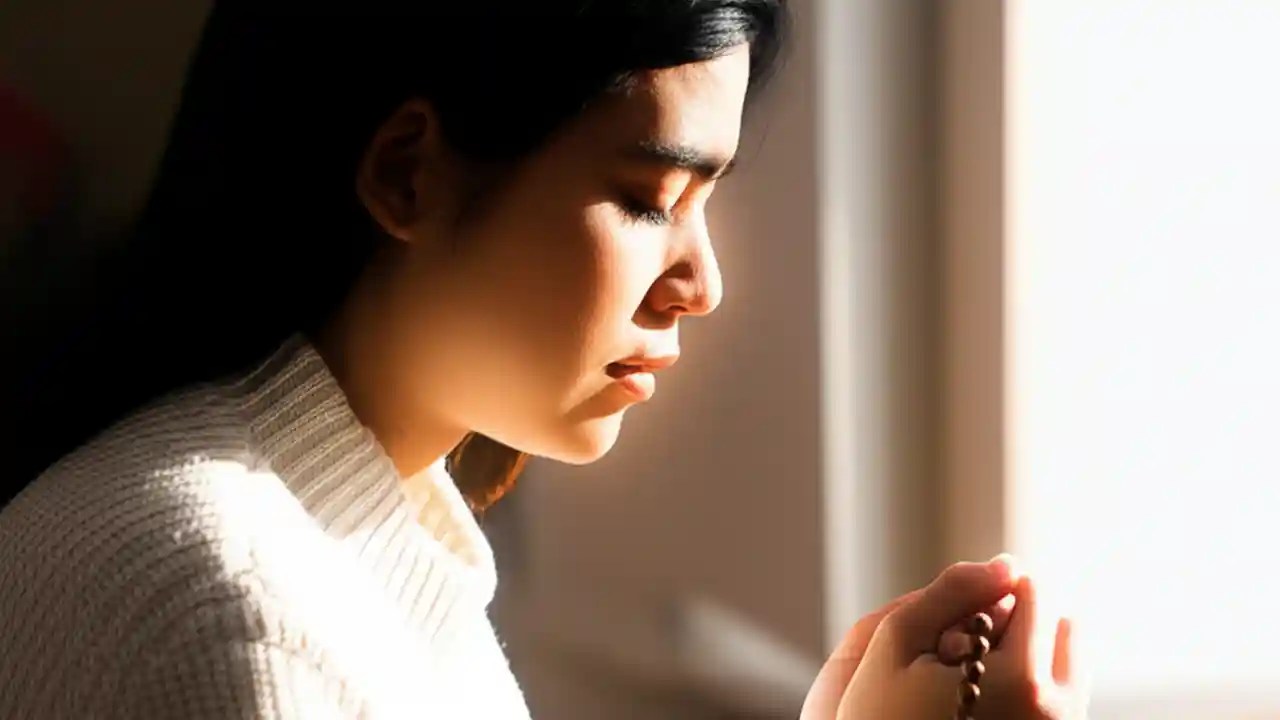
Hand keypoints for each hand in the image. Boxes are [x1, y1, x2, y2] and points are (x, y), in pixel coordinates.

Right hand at [834, 563, 1087, 718]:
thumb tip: (1005, 563)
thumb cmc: (881, 719)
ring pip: (1069, 659)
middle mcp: (1058, 709)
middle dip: (1018, 626)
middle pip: (1061, 623)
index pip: (1036, 591)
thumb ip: (951, 592)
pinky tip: (990, 706)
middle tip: (965, 662)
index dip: (990, 595)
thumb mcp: (896, 643)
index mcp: (1021, 678)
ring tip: (979, 684)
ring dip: (1032, 656)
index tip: (955, 631)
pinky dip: (1034, 688)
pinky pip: (1064, 695)